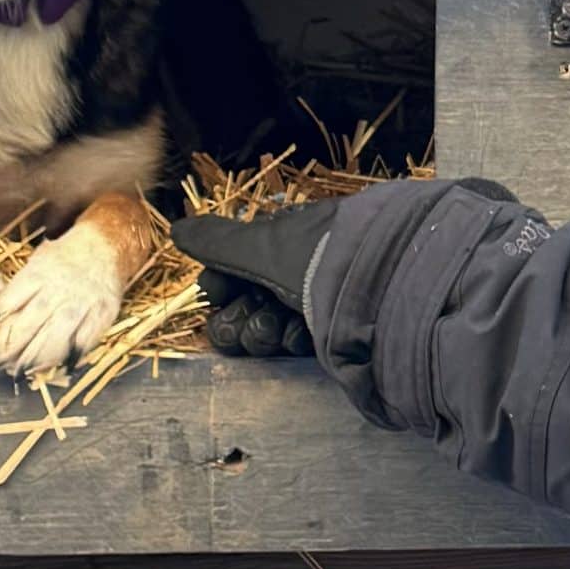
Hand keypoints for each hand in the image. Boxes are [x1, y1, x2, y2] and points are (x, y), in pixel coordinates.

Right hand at [169, 199, 344, 357]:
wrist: (392, 283)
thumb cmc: (323, 257)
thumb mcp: (266, 246)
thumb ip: (219, 242)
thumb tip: (177, 229)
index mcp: (284, 239)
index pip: (235, 266)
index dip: (219, 285)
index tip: (215, 296)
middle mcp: (300, 265)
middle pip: (248, 300)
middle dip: (240, 318)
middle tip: (252, 324)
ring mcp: (320, 298)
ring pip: (271, 322)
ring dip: (265, 332)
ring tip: (281, 331)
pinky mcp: (337, 327)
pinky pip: (302, 337)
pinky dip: (295, 340)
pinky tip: (302, 339)